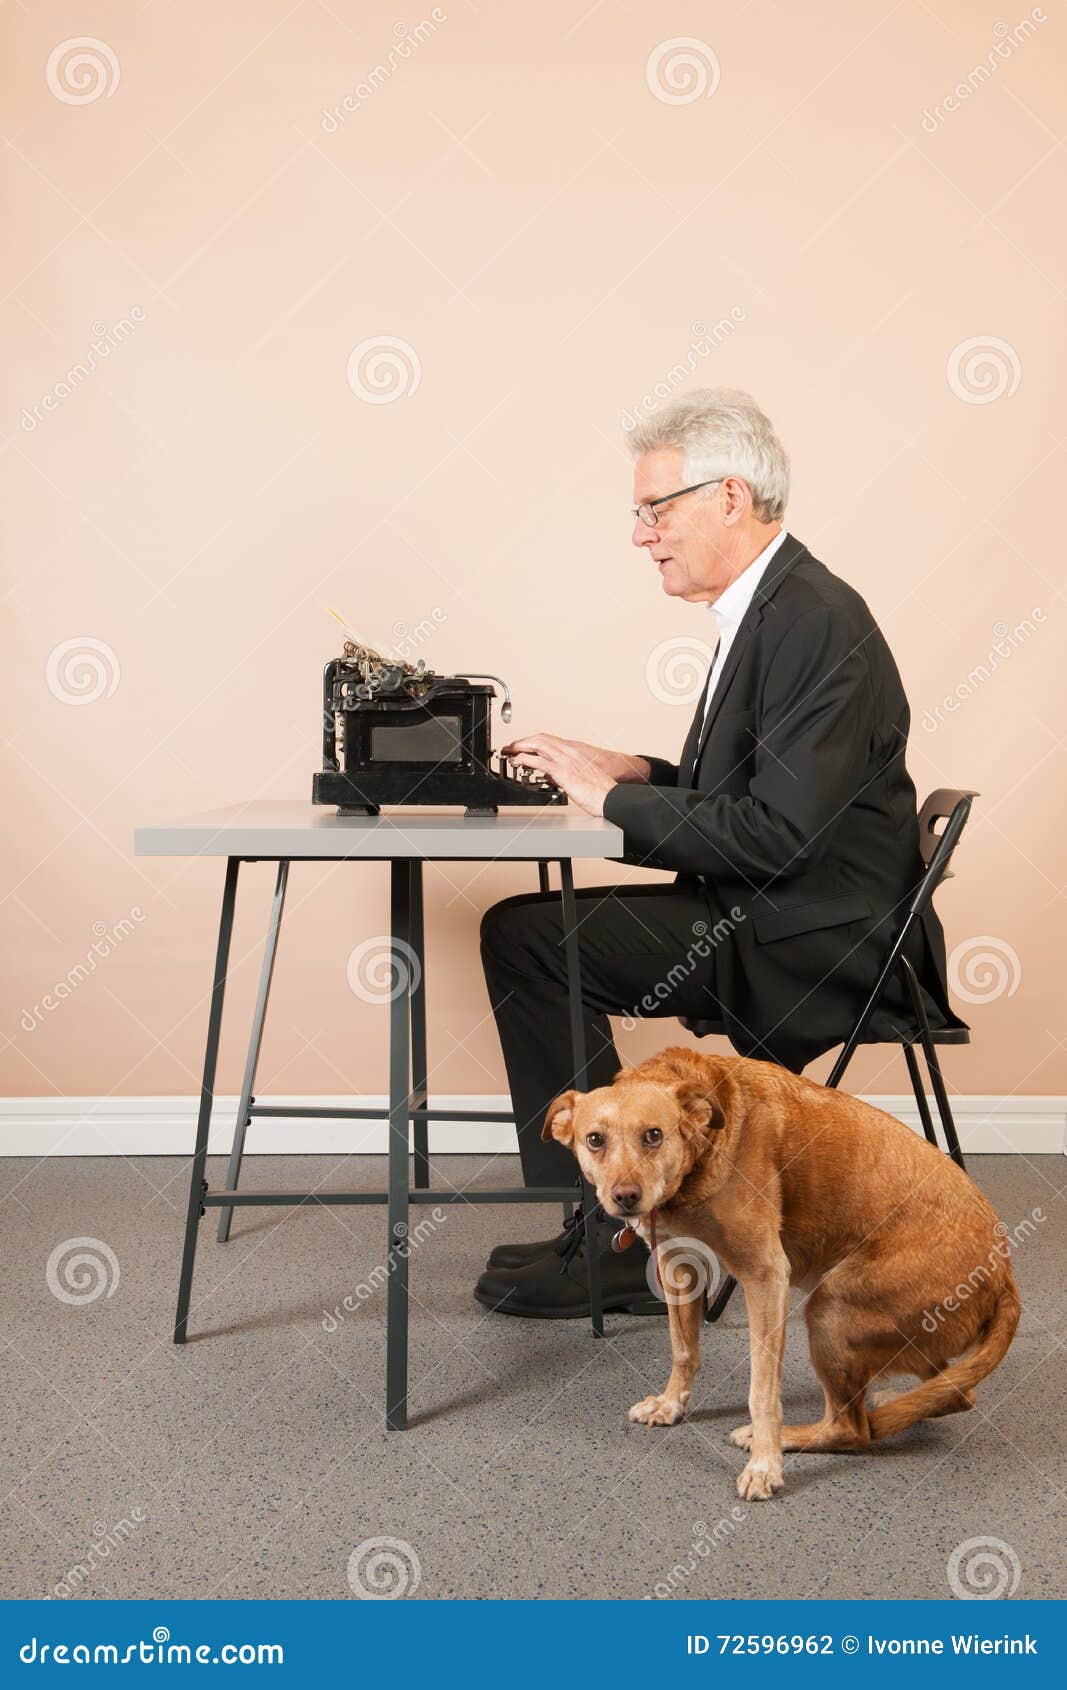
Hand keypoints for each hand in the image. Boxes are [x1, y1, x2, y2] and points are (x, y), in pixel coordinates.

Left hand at [500, 735, 649, 816]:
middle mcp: (570, 752)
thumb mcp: (578, 778)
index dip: (532, 741)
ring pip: (538, 745)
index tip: (521, 746)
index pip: (549, 740)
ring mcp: (566, 761)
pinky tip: (517, 762)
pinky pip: (539, 761)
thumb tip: (548, 774)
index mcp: (574, 752)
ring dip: (520, 747)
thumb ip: (562, 773)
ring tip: (509, 753)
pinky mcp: (563, 772)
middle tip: (510, 747)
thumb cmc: (600, 791)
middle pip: (540, 738)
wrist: (612, 798)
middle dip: (523, 741)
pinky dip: (525, 759)